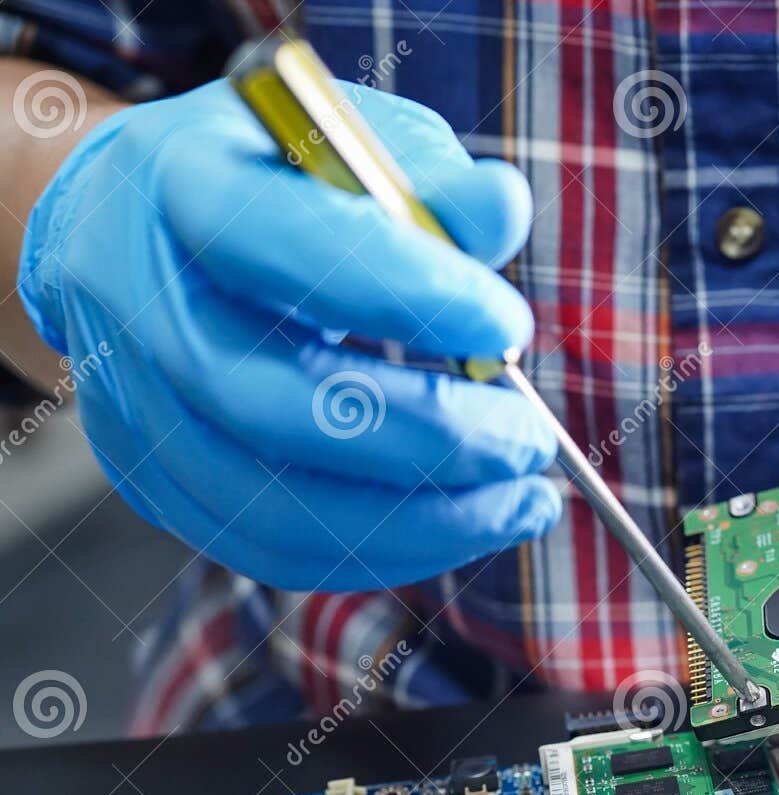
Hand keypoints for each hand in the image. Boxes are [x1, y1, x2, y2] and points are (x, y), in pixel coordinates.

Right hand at [18, 80, 558, 590]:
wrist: (131, 225)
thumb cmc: (271, 179)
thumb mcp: (352, 143)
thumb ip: (428, 185)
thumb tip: (502, 209)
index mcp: (181, 185)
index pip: (283, 248)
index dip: (405, 293)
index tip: (508, 325)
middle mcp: (136, 304)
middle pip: (270, 405)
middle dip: (427, 438)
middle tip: (529, 441)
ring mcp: (133, 408)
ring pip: (272, 506)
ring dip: (420, 521)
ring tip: (523, 502)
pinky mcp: (156, 483)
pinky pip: (272, 549)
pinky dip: (384, 551)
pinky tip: (466, 524)